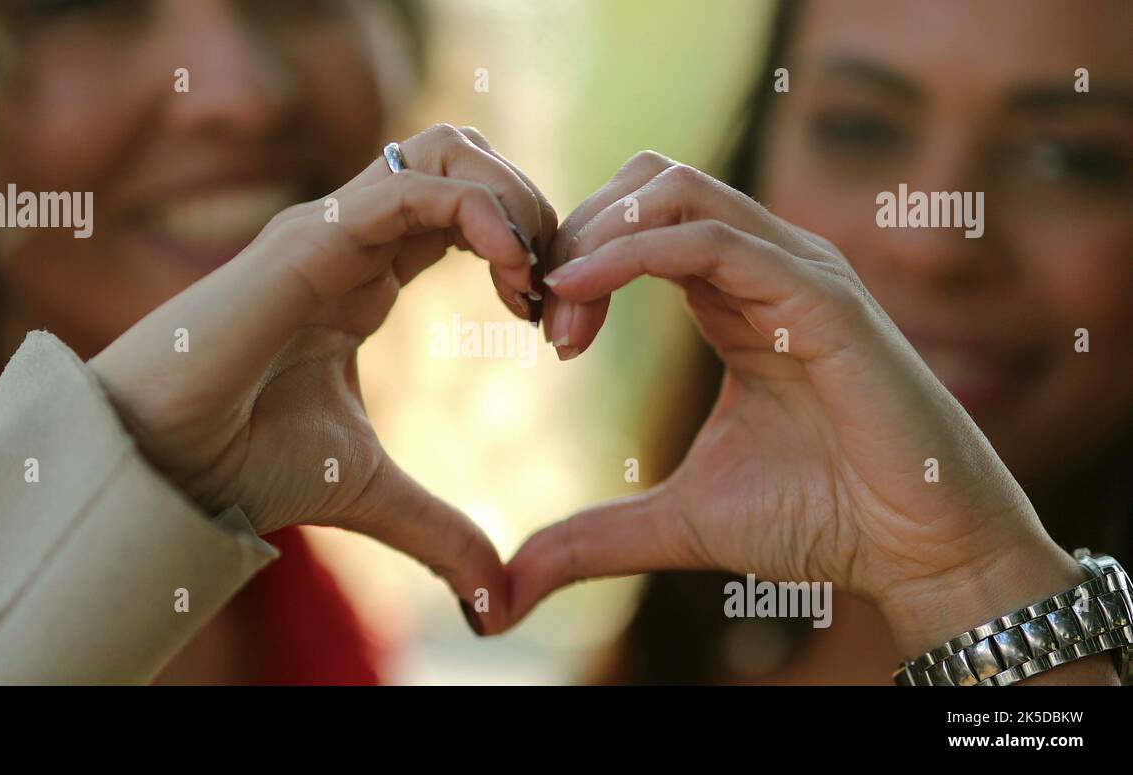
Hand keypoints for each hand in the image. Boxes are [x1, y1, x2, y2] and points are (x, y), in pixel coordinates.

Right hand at [89, 124, 554, 634]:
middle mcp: (353, 240)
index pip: (465, 214)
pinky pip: (415, 187)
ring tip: (533, 280)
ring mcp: (331, 231)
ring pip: (449, 150)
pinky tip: (510, 277)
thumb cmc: (240, 465)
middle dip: (533, 207)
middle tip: (554, 291)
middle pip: (466, 157)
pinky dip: (482, 215)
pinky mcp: (310, 240)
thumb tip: (496, 600)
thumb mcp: (369, 492)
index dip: (525, 249)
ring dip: (515, 201)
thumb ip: (439, 530)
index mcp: (365, 277)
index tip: (550, 325)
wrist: (158, 469)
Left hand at [511, 152, 1079, 653]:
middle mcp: (767, 268)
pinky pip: (713, 241)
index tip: (536, 329)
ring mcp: (799, 273)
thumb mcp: (679, 520)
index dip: (573, 259)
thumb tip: (512, 584)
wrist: (917, 554)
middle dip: (575, 234)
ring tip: (554, 307)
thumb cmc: (820, 521)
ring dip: (594, 237)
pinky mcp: (823, 298)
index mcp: (736, 297)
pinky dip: (633, 253)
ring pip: (676, 190)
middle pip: (649, 182)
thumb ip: (596, 536)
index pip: (637, 225)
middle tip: (535, 310)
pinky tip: (578, 294)